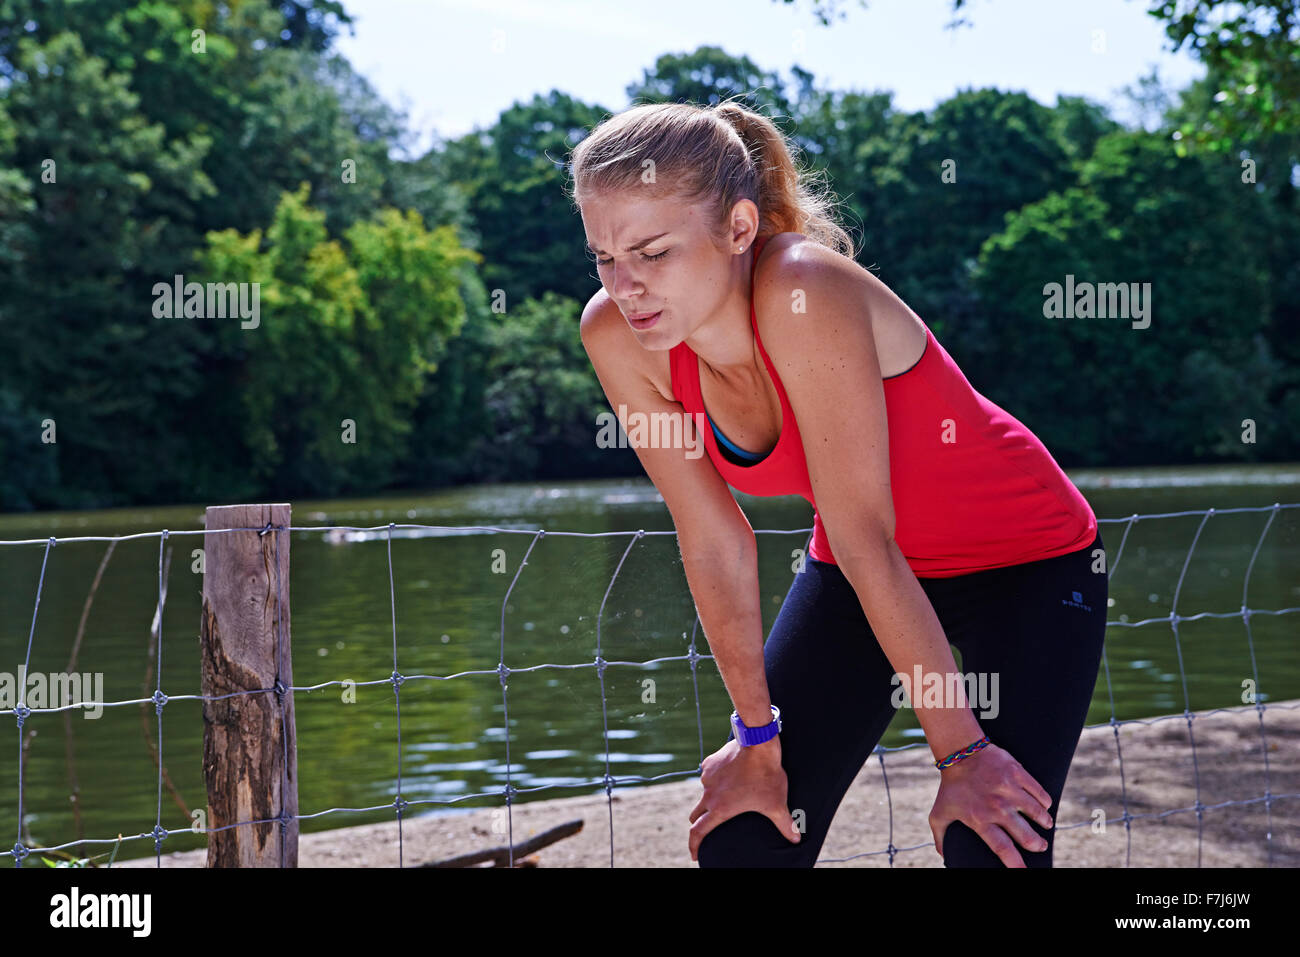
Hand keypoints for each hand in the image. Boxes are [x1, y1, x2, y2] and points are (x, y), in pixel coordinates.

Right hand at [688, 736, 800, 860]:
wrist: (758, 744)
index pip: (698, 832)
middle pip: (696, 814)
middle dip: (699, 822)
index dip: (694, 845)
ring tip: (729, 793)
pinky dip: (716, 778)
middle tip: (708, 826)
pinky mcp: (710, 763)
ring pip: (705, 792)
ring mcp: (707, 777)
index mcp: (720, 809)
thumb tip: (796, 838)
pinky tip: (730, 775)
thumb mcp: (776, 803)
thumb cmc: (766, 775)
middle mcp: (709, 794)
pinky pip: (709, 774)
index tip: (695, 855)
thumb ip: (784, 823)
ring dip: (712, 796)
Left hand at [927, 742, 1053, 867]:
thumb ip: (941, 836)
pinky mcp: (1017, 773)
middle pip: (1026, 835)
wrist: (959, 752)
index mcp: (980, 820)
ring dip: (1044, 822)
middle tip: (1040, 846)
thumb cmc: (950, 785)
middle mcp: (997, 807)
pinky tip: (1044, 805)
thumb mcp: (939, 813)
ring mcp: (1009, 790)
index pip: (1003, 848)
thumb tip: (944, 856)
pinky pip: (1039, 792)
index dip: (1015, 863)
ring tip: (1046, 824)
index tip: (1023, 871)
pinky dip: (1044, 801)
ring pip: (1037, 813)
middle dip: (1037, 844)